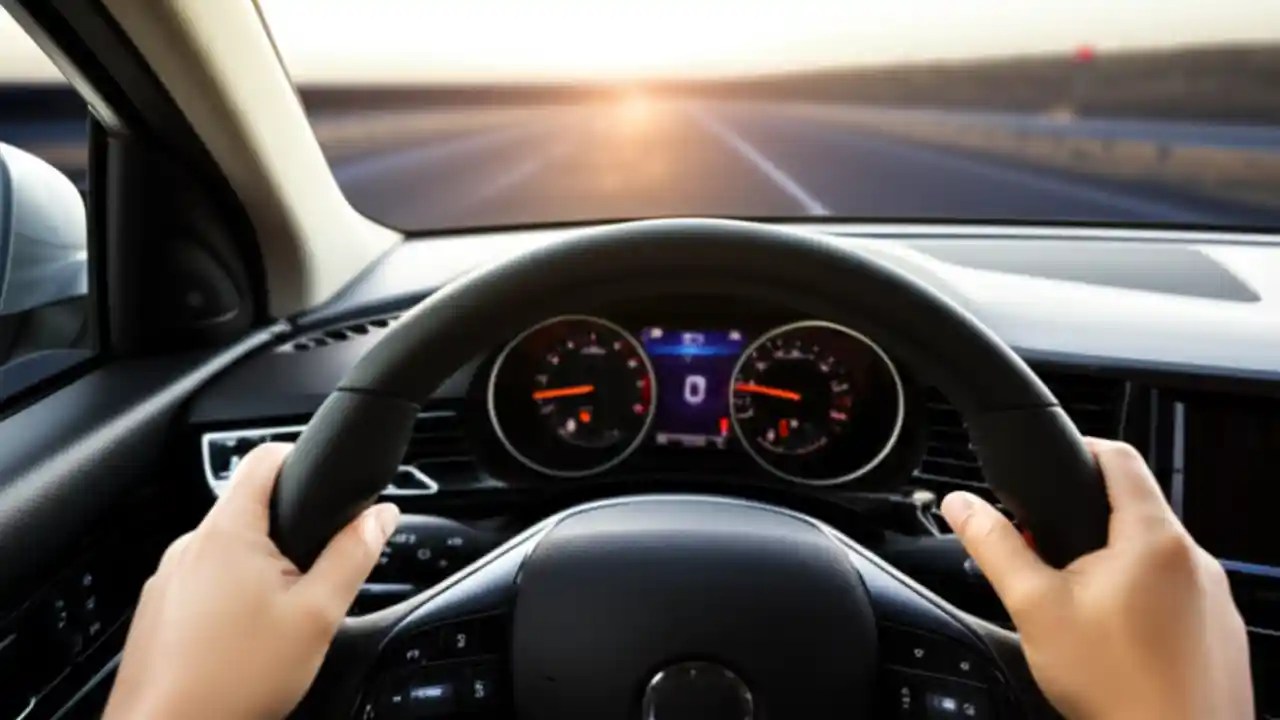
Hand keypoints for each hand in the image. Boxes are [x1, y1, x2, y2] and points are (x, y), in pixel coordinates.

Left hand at [104, 444, 399, 719]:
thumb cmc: (236, 681)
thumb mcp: (317, 615)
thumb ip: (353, 556)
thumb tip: (381, 515)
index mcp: (228, 533)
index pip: (264, 458)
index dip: (302, 458)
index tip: (327, 485)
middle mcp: (189, 546)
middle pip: (249, 511)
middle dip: (289, 536)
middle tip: (313, 582)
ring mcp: (167, 580)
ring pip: (227, 554)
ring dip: (259, 573)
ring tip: (278, 622)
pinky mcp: (157, 612)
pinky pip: (203, 586)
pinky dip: (230, 602)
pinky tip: (245, 643)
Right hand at [940, 438, 1253, 719]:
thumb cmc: (1116, 686)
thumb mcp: (1035, 608)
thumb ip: (996, 547)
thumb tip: (962, 505)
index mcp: (1153, 538)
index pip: (1120, 457)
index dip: (1081, 448)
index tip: (1053, 462)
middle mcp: (1196, 560)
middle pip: (1135, 512)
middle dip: (1085, 524)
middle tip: (1046, 556)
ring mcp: (1216, 599)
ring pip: (1155, 559)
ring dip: (1114, 567)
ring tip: (1077, 606)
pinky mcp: (1221, 634)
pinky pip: (1178, 598)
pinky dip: (1143, 604)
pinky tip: (1114, 641)